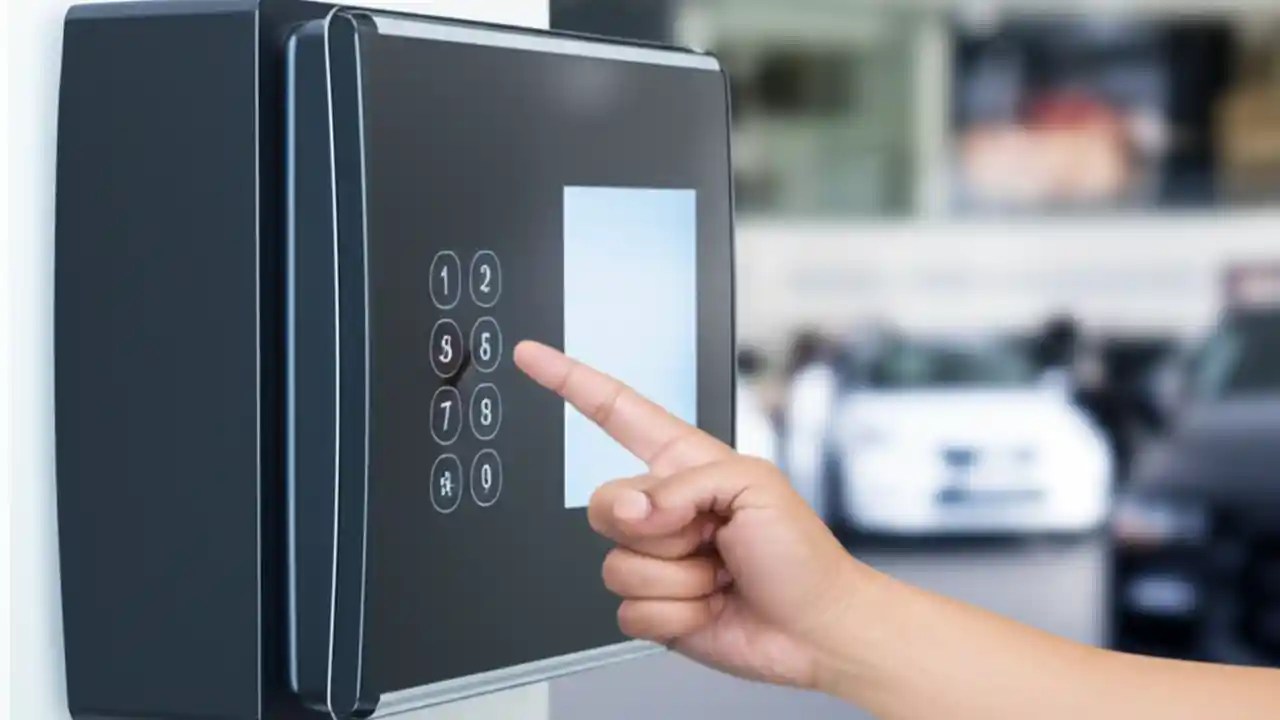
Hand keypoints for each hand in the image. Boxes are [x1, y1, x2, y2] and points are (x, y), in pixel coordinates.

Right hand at [514, 340, 866, 688]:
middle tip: (705, 537)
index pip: (615, 412)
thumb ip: (681, 484)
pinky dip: (675, 615)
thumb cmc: (801, 553)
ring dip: (676, 579)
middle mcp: (662, 509)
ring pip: (615, 565)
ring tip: (718, 576)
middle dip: (655, 527)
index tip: (532, 356)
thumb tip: (634, 511)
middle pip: (604, 504)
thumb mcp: (753, 485)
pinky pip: (627, 610)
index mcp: (683, 463)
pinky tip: (709, 607)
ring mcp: (655, 559)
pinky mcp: (653, 606)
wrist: (816, 628)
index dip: (569, 381)